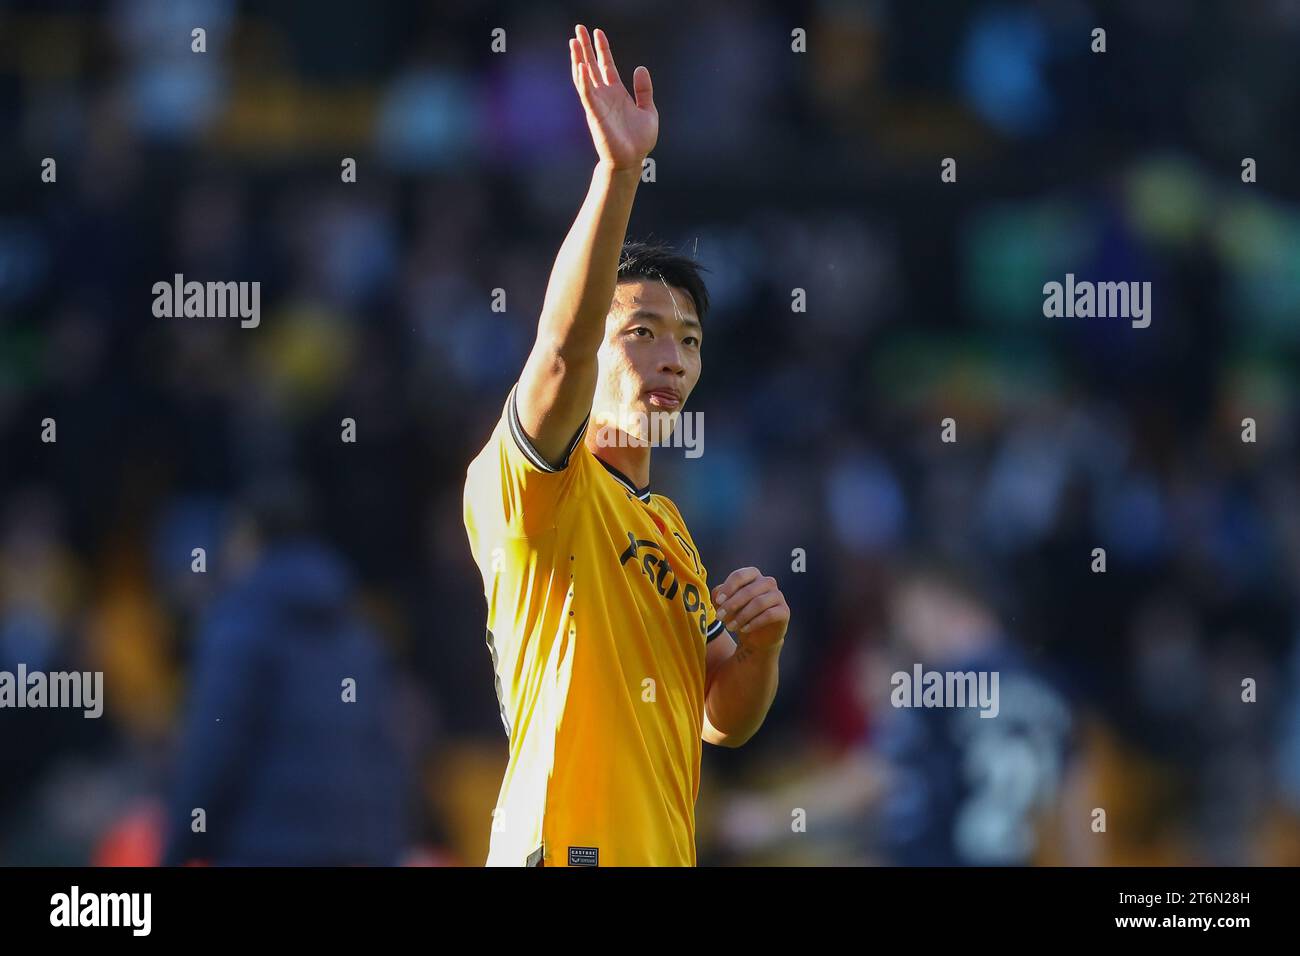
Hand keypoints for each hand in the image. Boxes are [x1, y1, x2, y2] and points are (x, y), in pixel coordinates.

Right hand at [569, 25, 657, 171]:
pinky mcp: (595, 114)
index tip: (597, 32)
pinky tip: (580, 66)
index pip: (606, 65)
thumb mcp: (648, 110)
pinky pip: (586, 94)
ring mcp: (598, 104)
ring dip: (578, 59)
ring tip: (574, 41)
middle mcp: (605, 95)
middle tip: (578, 28)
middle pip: (591, 66)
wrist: (632, 160)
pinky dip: (583, 80)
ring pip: (584, 77)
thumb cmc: (639, 140)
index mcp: (617, 92)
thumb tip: (641, 67)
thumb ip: (644, 90)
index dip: (602, 48)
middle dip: (585, 47)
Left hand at [712, 567, 789, 649]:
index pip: (740, 576)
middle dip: (732, 605)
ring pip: (759, 603)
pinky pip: (769, 615)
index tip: (718, 601)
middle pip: (748, 590)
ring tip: (730, 627)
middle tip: (720, 617)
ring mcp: (778, 596)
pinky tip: (744, 630)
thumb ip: (719, 595)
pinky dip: (754, 623)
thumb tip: (718, 594)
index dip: (728, 588)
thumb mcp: (725, 604)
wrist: (756, 637)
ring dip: (741, 616)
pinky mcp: (784, 611)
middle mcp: (768, 582)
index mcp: (753, 575)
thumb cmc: (739, 614)